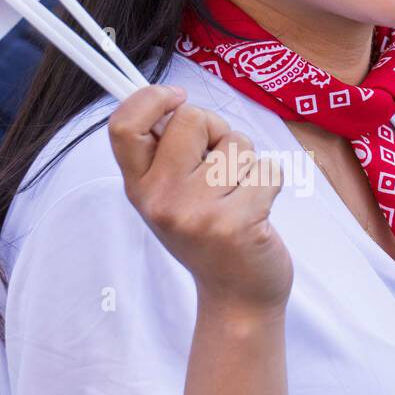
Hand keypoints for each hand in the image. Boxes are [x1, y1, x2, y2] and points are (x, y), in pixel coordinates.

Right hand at [108, 85, 293, 312]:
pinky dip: (271, 183)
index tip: (177, 97)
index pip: (123, 126)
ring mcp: (196, 213)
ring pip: (237, 144)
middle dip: (218, 131)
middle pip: (191, 118)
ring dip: (248, 164)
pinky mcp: (235, 223)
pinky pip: (267, 169)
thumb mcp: (172, 196)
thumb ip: (168, 152)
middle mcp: (160, 199)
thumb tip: (174, 100)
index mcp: (139, 187)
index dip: (150, 98)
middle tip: (221, 166)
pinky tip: (257, 212)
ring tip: (239, 198)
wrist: (237, 296)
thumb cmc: (210, 234)